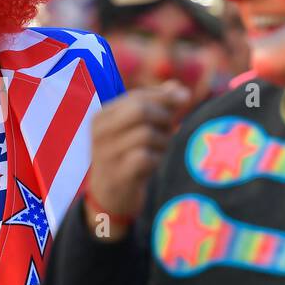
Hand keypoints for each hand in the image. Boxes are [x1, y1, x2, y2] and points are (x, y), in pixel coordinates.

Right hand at [85, 81, 191, 240]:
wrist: (110, 197)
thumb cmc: (128, 155)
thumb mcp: (137, 128)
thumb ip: (157, 105)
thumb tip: (178, 88)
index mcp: (102, 116)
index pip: (137, 96)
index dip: (165, 96)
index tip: (186, 98)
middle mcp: (99, 132)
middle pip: (140, 110)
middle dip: (163, 118)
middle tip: (169, 130)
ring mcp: (106, 154)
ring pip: (146, 134)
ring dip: (163, 142)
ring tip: (160, 150)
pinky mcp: (117, 175)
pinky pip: (146, 157)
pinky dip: (157, 159)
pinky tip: (154, 164)